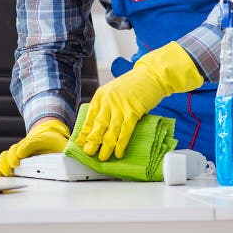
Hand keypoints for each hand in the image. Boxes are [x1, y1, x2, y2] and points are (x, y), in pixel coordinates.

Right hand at [0, 119, 69, 175]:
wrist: (48, 134)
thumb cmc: (56, 144)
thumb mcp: (65, 146)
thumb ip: (69, 153)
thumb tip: (76, 158)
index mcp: (42, 140)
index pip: (33, 142)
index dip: (26, 147)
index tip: (21, 155)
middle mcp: (27, 145)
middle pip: (16, 148)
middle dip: (12, 157)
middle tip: (14, 164)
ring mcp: (19, 151)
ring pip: (7, 155)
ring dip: (4, 163)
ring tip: (6, 173)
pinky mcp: (14, 158)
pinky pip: (3, 161)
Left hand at [75, 42, 202, 160]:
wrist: (151, 75)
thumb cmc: (133, 85)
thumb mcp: (113, 92)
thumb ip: (106, 107)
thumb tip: (100, 127)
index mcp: (100, 96)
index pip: (89, 118)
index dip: (84, 132)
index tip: (80, 143)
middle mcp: (107, 101)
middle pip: (97, 125)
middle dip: (92, 141)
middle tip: (88, 153)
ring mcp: (120, 106)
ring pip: (110, 130)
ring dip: (106, 146)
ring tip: (102, 157)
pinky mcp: (133, 111)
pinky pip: (125, 130)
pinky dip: (121, 143)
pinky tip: (118, 152)